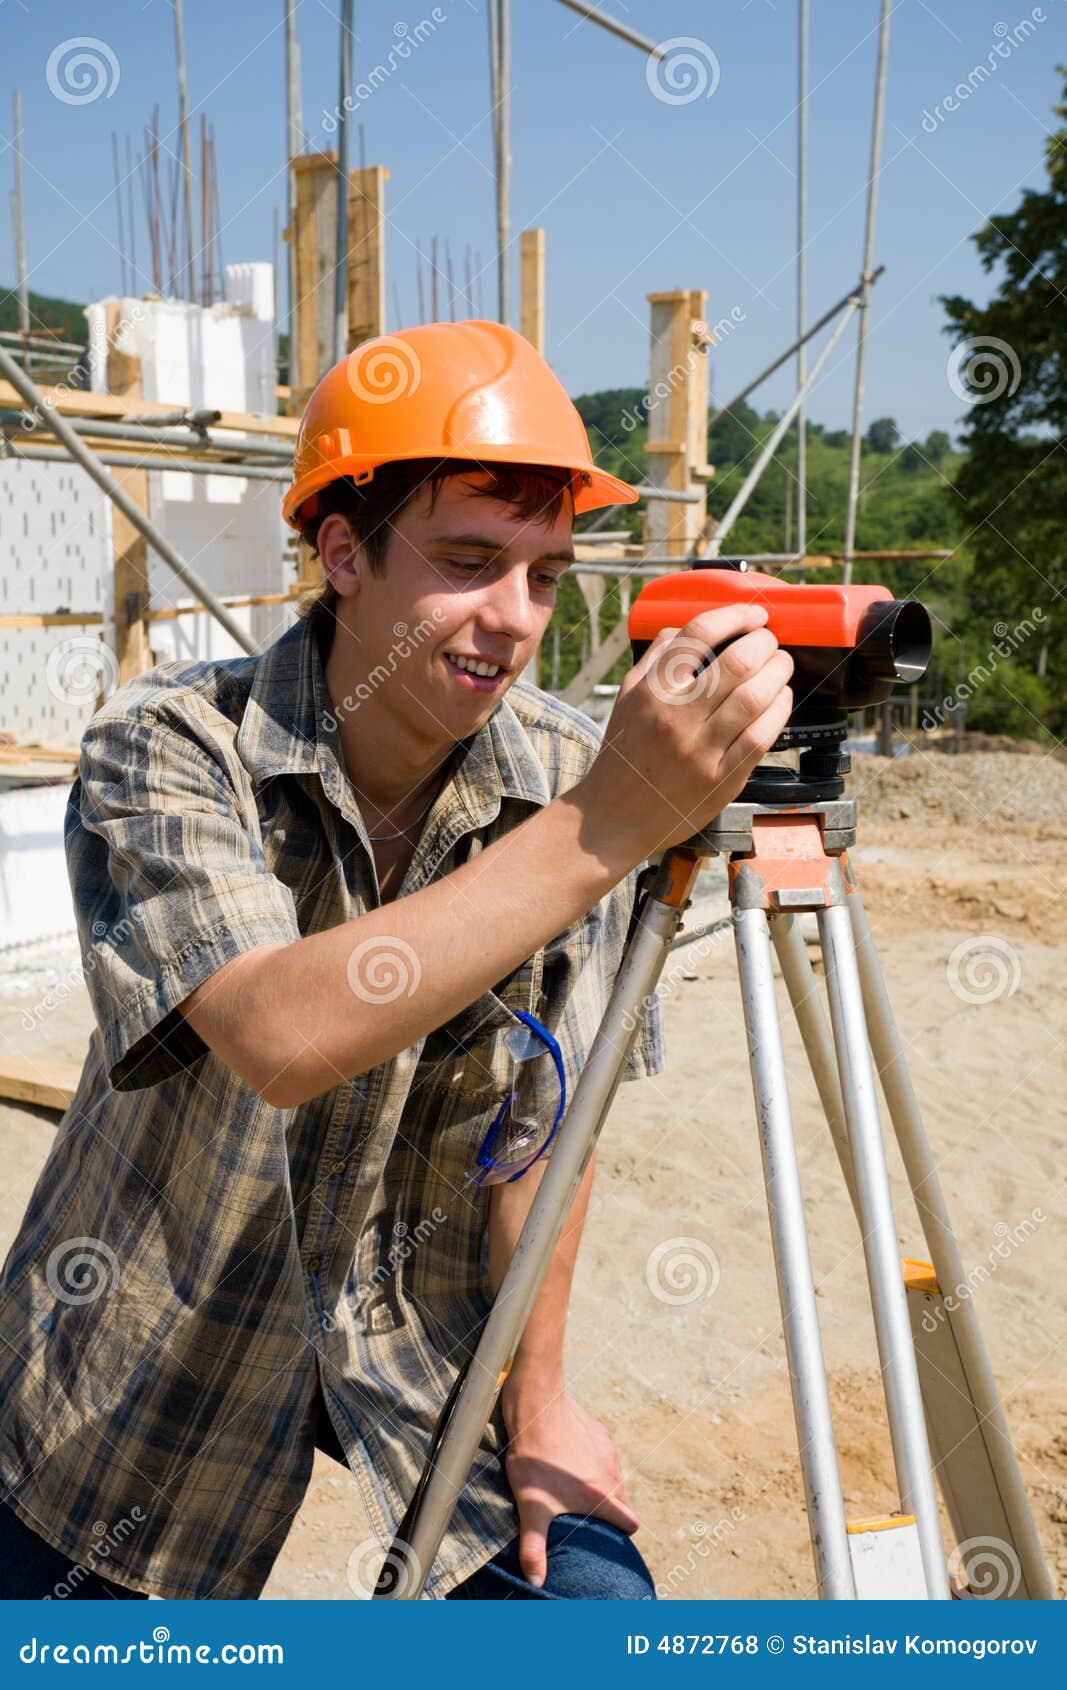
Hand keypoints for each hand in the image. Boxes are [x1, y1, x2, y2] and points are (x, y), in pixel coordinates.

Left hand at [502, 1390, 638, 1587]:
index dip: (622, 1533)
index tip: (610, 1538)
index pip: (630, 1523)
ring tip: (572, 1489)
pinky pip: (602, 1454)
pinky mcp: (599, 1433)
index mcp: (603, 1497)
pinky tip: (567, 1460)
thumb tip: (535, 1583)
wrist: (537, 1409)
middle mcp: (612, 1475)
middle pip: (621, 1501)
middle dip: (608, 1511)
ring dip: (599, 1484)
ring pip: (612, 1476)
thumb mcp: (531, 1508)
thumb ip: (534, 1547)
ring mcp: (608, 1451)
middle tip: (584, 1516)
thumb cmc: (535, 1462)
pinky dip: (591, 1461)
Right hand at [577, 602, 793, 861]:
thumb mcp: (627, 699)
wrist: (613, 818)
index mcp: (652, 691)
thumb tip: (685, 627)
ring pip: (754, 696)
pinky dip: (779, 710)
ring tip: (782, 665)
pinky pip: (760, 736)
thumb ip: (655, 660)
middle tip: (771, 641)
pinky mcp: (721, 778)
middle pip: (737, 661)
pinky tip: (781, 699)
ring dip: (778, 672)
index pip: (699, 635)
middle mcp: (676, 717)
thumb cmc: (623, 757)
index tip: (755, 614)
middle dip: (765, 642)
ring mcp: (701, 749)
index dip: (736, 616)